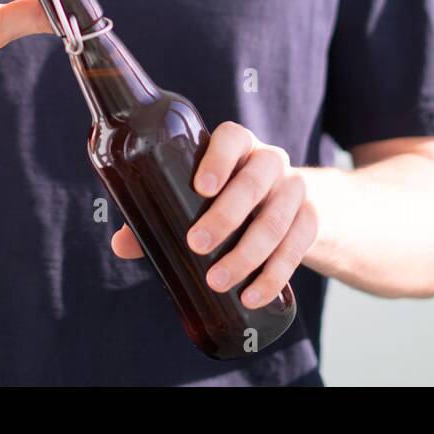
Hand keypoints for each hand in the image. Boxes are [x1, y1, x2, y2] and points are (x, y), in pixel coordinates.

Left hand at [111, 121, 317, 308]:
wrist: (287, 204)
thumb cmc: (227, 195)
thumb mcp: (199, 194)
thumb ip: (161, 211)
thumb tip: (122, 243)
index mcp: (238, 145)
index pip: (232, 138)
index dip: (218, 159)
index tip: (200, 187)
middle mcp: (270, 161)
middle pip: (255, 182)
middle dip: (225, 216)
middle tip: (196, 245)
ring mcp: (295, 190)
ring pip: (277, 220)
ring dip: (248, 255)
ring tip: (218, 281)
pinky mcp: (311, 220)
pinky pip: (298, 247)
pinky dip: (275, 275)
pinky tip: (254, 295)